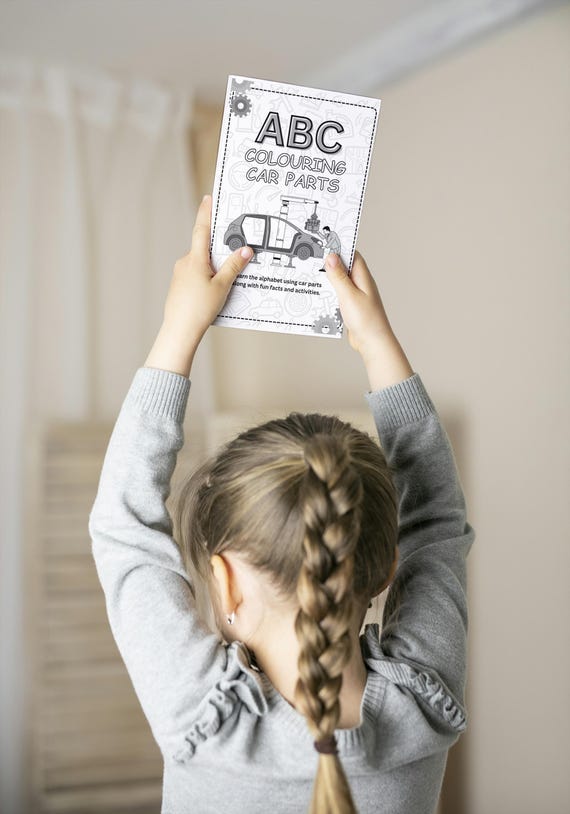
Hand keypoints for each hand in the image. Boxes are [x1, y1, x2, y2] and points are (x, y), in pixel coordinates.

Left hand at [144, 195, 252, 376]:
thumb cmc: (199, 309)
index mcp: (195, 259)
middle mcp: (185, 263)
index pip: (201, 229)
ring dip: (214, 267)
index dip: (206, 213)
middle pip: (205, 249)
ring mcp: (180, 275)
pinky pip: (196, 276)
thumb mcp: (222, 286)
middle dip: (219, 249)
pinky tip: (216, 292)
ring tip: (228, 280)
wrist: (179, 330)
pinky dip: (207, 278)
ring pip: (201, 264)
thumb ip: (233, 266)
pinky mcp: (179, 286)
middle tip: (234, 248)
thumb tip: (244, 250)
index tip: (208, 198)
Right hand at [325, 251, 412, 389]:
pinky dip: (328, 293)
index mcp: (363, 277)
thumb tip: (331, 257)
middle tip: (312, 258)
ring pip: (338, 282)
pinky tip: (318, 295)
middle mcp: (360, 284)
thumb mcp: (349, 295)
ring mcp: (355, 296)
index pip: (351, 255)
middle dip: (329, 263)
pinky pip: (337, 295)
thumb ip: (339, 277)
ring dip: (327, 280)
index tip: (324, 241)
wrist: (372, 343)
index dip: (339, 247)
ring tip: (311, 275)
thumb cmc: (366, 320)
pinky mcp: (350, 307)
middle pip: (343, 267)